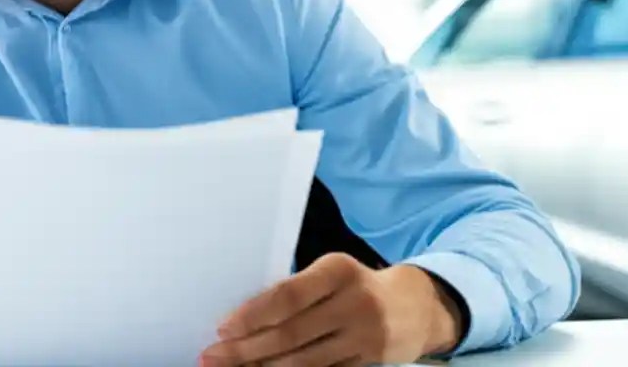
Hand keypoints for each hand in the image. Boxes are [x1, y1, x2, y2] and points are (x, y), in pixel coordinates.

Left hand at [202, 253, 462, 366]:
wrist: (414, 306)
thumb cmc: (354, 285)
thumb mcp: (330, 274)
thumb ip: (296, 291)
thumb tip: (242, 318)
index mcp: (338, 271)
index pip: (288, 296)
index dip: (253, 314)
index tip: (223, 327)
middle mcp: (354, 302)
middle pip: (291, 333)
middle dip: (246, 348)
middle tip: (212, 355)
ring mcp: (364, 336)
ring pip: (304, 361)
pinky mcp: (369, 362)